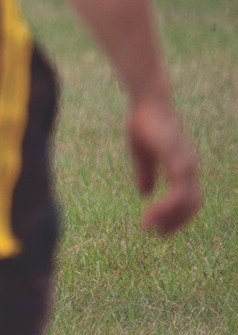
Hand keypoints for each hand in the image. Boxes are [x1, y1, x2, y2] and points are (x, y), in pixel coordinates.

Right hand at [127, 94, 201, 235]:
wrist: (148, 101)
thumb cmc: (144, 122)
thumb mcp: (141, 152)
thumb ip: (145, 172)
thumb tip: (144, 193)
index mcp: (182, 164)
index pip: (188, 196)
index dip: (177, 213)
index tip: (161, 226)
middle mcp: (188, 167)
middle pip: (192, 203)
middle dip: (177, 221)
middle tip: (159, 234)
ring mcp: (185, 165)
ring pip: (185, 202)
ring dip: (169, 218)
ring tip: (151, 228)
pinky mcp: (177, 162)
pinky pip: (176, 193)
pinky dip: (165, 207)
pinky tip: (149, 214)